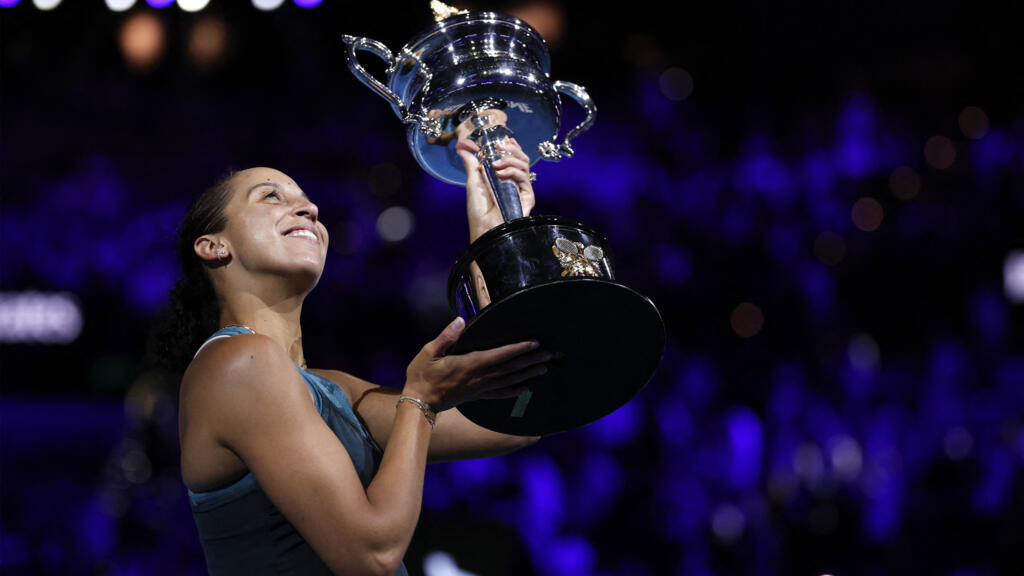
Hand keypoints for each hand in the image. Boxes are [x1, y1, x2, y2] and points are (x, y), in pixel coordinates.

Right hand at [403, 317, 549, 411]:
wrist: (419, 403)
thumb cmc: (422, 376)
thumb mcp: (429, 352)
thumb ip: (447, 336)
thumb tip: (460, 320)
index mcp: (470, 364)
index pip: (500, 355)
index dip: (519, 348)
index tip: (534, 343)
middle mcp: (479, 377)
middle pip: (510, 368)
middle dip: (530, 360)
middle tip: (548, 354)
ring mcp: (480, 388)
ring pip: (509, 380)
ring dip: (527, 374)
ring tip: (543, 368)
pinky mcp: (477, 396)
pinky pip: (500, 394)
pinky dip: (515, 391)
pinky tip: (526, 389)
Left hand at [455, 112, 535, 242]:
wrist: (484, 229)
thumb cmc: (478, 211)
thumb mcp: (473, 182)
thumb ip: (471, 164)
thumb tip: (462, 147)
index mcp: (502, 178)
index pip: (511, 157)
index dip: (509, 146)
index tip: (501, 139)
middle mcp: (513, 182)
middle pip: (521, 158)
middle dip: (511, 148)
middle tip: (499, 145)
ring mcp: (521, 189)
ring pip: (524, 165)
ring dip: (510, 159)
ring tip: (495, 164)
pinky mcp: (527, 197)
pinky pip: (524, 178)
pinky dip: (512, 172)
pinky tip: (500, 174)